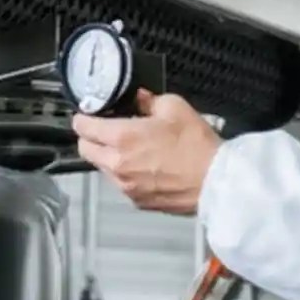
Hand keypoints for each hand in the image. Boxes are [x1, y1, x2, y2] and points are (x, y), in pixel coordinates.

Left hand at [71, 89, 220, 214]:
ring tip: (132, 148)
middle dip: (90, 138)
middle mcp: (118, 164)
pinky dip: (126, 174)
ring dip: (108, 156)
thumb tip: (140, 98)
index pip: (83, 127)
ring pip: (103, 168)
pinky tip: (146, 166)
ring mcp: (126, 186)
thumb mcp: (174, 107)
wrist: (216, 181)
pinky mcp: (138, 201)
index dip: (83, 118)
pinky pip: (121, 184)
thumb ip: (149, 100)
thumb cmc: (197, 145)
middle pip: (85, 150)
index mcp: (122, 137)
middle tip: (105, 129)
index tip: (88, 114)